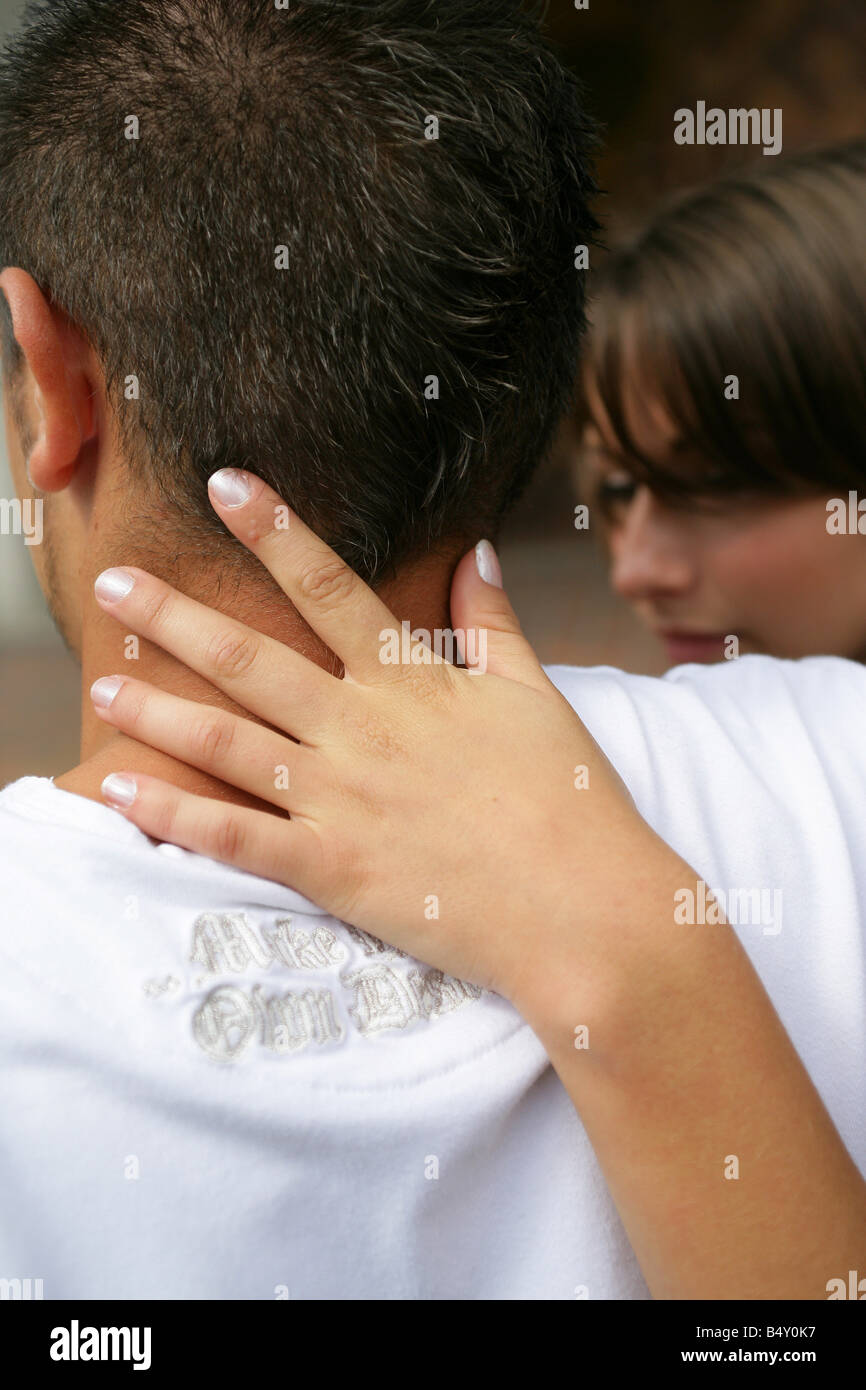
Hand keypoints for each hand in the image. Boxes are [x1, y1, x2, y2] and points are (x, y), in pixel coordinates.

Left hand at [90, 469, 664, 1005]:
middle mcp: (364, 730)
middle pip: (252, 659)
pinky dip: (174, 816)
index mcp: (412, 683)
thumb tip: (478, 550)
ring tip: (98, 684)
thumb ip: (493, 622)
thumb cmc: (569, 801)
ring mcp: (343, 799)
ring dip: (158, 711)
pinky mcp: (333, 869)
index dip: (275, 531)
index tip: (226, 484)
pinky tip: (120, 791)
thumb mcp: (535, 694)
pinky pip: (237, 839)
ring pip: (230, 743)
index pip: (331, 587)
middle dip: (176, 616)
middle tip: (113, 582)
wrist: (585, 907)